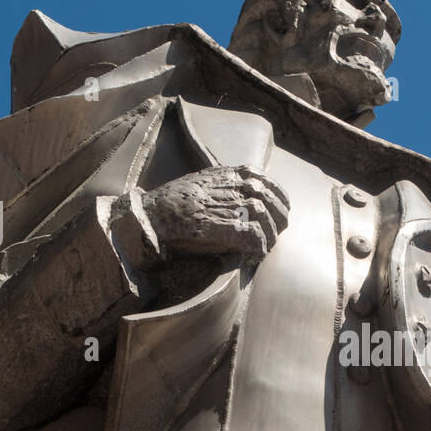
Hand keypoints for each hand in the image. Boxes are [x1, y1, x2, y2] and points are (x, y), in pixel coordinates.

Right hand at [141, 166, 289, 263]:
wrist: (149, 215)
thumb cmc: (170, 204)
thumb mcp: (198, 184)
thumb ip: (221, 186)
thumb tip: (243, 199)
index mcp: (225, 174)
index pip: (265, 180)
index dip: (279, 198)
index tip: (281, 213)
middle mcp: (230, 186)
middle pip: (270, 199)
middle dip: (279, 220)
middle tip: (273, 237)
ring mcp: (226, 204)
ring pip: (265, 217)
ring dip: (269, 237)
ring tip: (262, 250)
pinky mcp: (221, 225)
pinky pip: (253, 235)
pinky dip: (258, 248)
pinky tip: (253, 256)